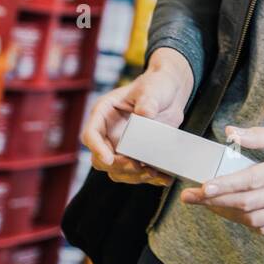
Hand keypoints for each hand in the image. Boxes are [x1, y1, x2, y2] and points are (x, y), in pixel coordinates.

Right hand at [81, 47, 192, 187]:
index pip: (91, 135)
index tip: (109, 159)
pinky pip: (137, 173)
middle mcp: (109, 133)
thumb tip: (144, 114)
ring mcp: (122, 146)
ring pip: (118, 171)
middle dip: (118, 166)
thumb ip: (147, 100)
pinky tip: (164, 177)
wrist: (172, 92)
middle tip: (138, 166)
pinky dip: (149, 178)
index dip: (97, 149)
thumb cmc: (156, 85)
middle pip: (101, 159)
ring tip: (154, 173)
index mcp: (104, 113)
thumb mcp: (152, 88)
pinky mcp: (137, 155)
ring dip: (134, 176)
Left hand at [180, 123, 263, 234]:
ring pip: (254, 219)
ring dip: (228, 213)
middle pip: (247, 203)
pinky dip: (248, 222)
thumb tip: (231, 133)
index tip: (204, 187)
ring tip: (209, 205)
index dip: (226, 185)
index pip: (252, 179)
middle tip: (191, 198)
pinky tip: (235, 212)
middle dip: (215, 202)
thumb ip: (262, 135)